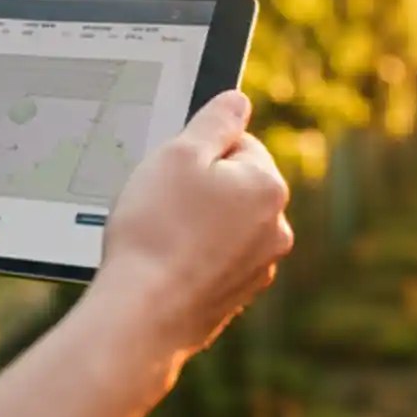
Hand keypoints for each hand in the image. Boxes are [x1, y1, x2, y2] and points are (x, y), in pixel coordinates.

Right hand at [97, 89, 292, 356]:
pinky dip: (191, 258)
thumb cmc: (156, 230)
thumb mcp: (178, 154)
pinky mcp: (235, 298)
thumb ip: (215, 120)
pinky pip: (213, 261)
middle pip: (232, 185)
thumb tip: (239, 101)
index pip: (238, 144)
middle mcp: (275, 229)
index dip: (197, 151)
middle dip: (198, 189)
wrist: (141, 315)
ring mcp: (258, 268)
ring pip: (222, 225)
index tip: (170, 172)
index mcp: (267, 186)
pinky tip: (163, 265)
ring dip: (194, 224)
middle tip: (159, 204)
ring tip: (158, 237)